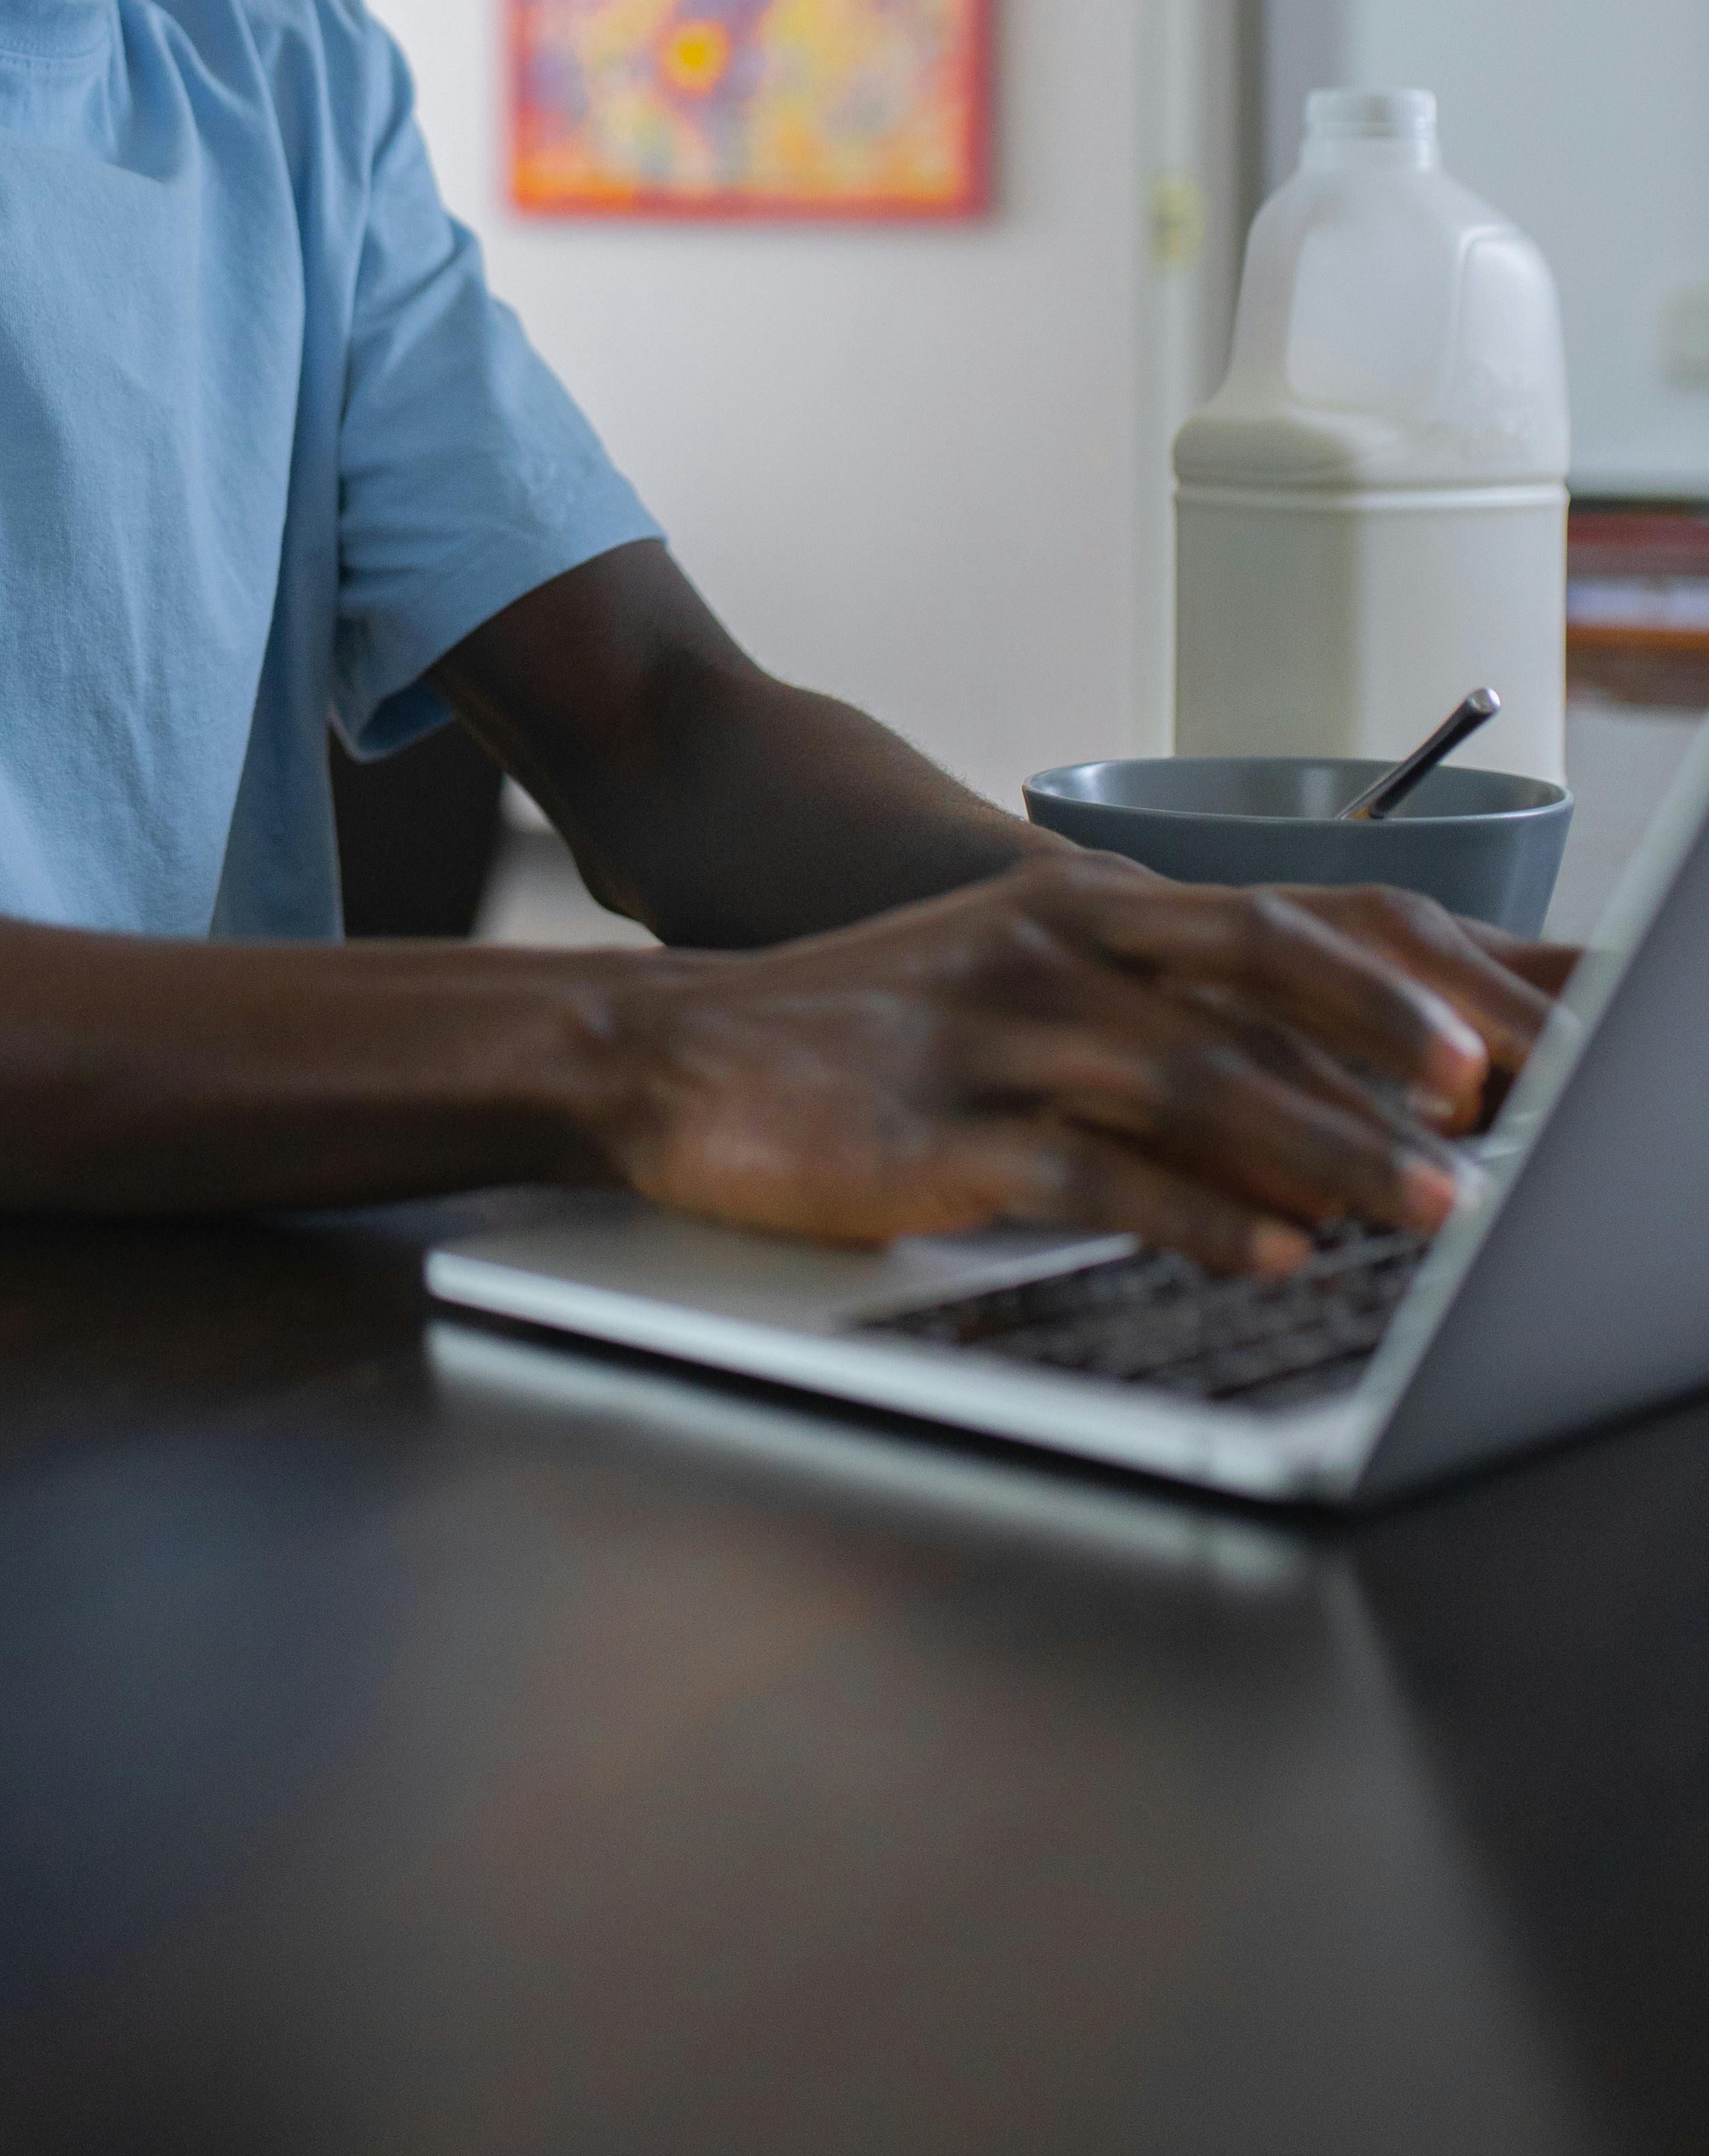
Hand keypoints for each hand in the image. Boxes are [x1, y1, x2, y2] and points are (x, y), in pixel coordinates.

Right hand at [583, 858, 1566, 1271]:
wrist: (664, 1054)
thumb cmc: (852, 1035)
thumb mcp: (1004, 980)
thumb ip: (1139, 1017)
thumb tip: (1299, 1095)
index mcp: (1073, 906)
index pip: (1273, 919)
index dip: (1391, 974)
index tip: (1491, 1033)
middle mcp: (1046, 949)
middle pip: (1255, 975)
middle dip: (1387, 1041)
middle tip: (1488, 1104)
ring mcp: (991, 1036)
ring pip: (1196, 1078)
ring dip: (1327, 1147)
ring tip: (1423, 1204)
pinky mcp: (938, 1135)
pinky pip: (1097, 1171)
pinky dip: (1199, 1214)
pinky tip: (1272, 1249)